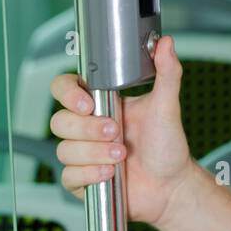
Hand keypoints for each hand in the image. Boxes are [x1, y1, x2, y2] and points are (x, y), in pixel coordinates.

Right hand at [48, 35, 194, 226]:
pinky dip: (90, 174)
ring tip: (121, 155)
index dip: (68, 94)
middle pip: (59, 121)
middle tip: (116, 133)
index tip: (88, 104)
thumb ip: (167, 73)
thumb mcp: (168, 107)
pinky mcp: (80, 178)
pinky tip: (111, 174)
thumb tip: (166, 44)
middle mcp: (88, 127)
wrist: (171, 186)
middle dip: (89, 129)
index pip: (65, 88)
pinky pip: (68, 175)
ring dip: (94, 153)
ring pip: (64, 149)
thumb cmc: (168, 146)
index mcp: (103, 104)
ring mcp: (82, 153)